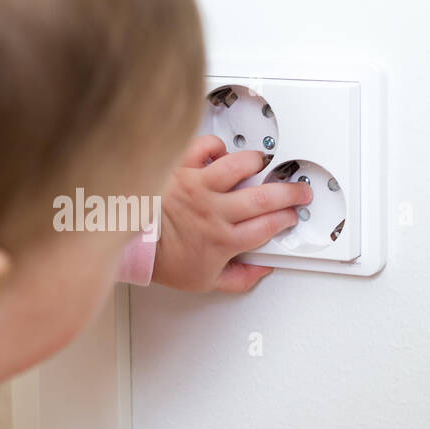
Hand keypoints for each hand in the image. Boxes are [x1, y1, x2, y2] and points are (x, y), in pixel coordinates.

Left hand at [151, 135, 311, 292]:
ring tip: (263, 165)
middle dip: (290, 192)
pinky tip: (220, 154)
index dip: (286, 219)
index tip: (292, 216)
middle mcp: (214, 211)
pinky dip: (216, 147)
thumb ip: (239, 278)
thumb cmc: (163, 259)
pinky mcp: (181, 169)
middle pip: (264, 198)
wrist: (130, 242)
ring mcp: (199, 187)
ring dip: (257, 163)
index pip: (267, 227)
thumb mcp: (205, 281)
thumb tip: (261, 271)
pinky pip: (205, 147)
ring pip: (239, 166)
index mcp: (223, 240)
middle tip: (299, 190)